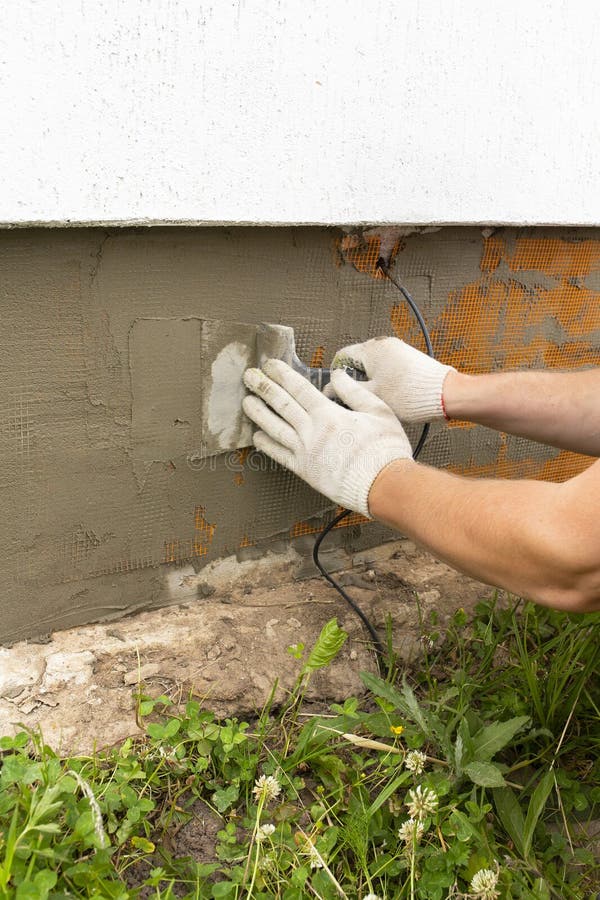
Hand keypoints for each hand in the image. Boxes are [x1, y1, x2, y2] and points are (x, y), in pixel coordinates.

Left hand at [242, 359, 412, 516]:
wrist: (384, 486)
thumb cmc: (385, 449)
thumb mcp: (379, 412)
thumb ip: (355, 392)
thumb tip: (337, 375)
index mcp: (329, 414)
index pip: (299, 388)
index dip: (282, 375)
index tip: (269, 365)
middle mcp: (312, 431)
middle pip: (282, 405)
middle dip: (263, 388)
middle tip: (249, 376)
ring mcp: (305, 452)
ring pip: (275, 429)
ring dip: (258, 414)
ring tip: (246, 402)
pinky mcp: (305, 471)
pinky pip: (279, 455)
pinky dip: (266, 445)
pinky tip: (256, 436)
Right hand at [329, 337, 454, 423]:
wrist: (444, 394)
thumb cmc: (412, 394)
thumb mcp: (371, 395)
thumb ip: (347, 390)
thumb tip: (331, 388)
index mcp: (372, 348)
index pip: (342, 356)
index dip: (336, 374)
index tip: (336, 389)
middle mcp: (384, 344)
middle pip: (357, 360)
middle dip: (354, 379)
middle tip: (356, 397)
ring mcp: (398, 350)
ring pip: (373, 366)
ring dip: (370, 381)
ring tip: (377, 399)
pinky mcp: (408, 359)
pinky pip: (387, 368)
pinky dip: (384, 380)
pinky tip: (390, 395)